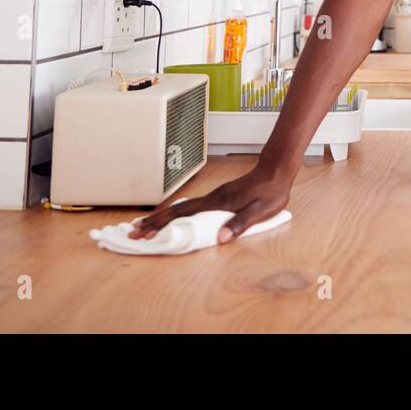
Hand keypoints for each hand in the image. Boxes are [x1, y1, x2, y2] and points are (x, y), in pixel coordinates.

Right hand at [126, 171, 290, 244]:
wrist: (276, 171)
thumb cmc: (270, 192)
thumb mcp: (260, 210)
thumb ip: (241, 223)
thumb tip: (220, 238)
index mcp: (218, 203)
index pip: (184, 215)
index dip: (163, 224)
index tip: (145, 233)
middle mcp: (212, 199)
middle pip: (177, 211)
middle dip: (154, 222)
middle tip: (134, 232)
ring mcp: (213, 197)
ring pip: (182, 208)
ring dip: (162, 217)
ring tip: (146, 225)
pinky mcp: (218, 198)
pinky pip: (191, 207)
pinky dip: (176, 214)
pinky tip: (173, 218)